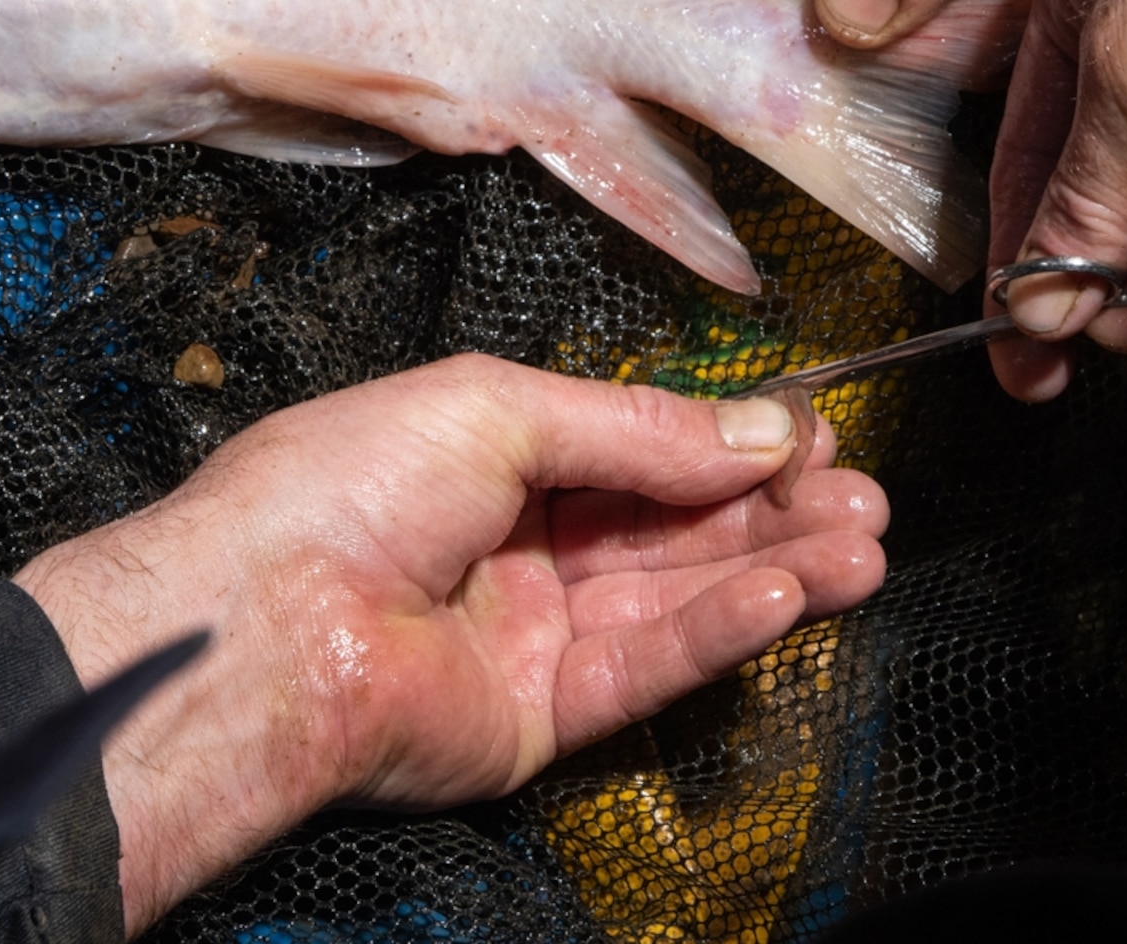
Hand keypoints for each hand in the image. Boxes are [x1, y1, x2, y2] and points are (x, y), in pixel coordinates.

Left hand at [13, 357, 885, 933]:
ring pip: (678, 600)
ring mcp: (532, 635)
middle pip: (678, 527)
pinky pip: (643, 671)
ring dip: (776, 570)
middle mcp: (523, 545)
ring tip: (864, 546)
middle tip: (867, 498)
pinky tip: (785, 595)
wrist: (259, 621)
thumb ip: (640, 427)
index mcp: (499, 455)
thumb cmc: (341, 488)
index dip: (735, 442)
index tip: (817, 436)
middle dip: (777, 510)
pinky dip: (718, 632)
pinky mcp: (537, 720)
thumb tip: (760, 426)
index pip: (646, 448)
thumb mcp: (498, 405)